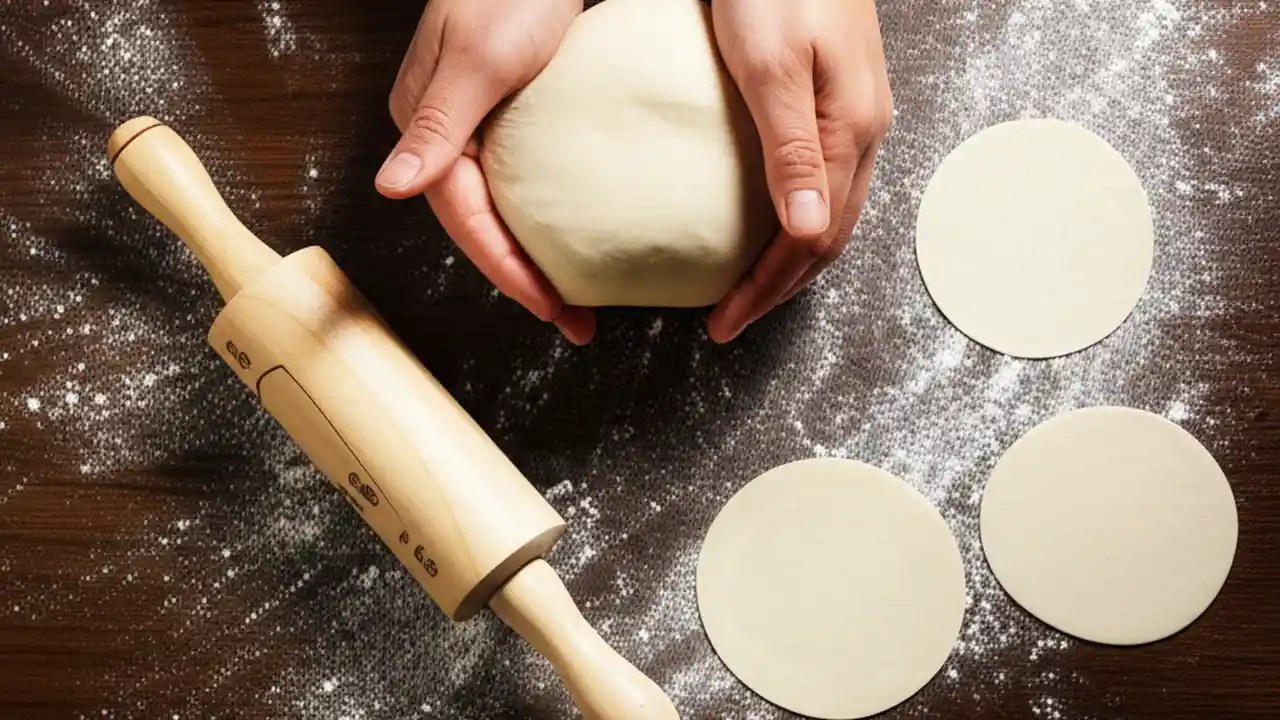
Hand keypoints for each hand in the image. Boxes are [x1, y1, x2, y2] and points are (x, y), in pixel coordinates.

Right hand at [378, 0, 595, 344]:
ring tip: (573, 297)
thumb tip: (392, 189)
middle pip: (478, 223)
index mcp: (425, 124)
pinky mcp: (506, 116)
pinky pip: (518, 184)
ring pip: (497, 210)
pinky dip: (541, 219)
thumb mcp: (481, 58)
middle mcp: (443, 132)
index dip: (506, 269)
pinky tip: (569, 240)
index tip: (551, 307)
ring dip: (532, 256)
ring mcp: (474, 125)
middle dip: (522, 278)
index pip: (463, 217)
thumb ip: (438, 126)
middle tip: (572, 320)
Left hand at [708, 0, 892, 342]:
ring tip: (747, 286)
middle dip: (779, 287)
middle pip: (829, 236)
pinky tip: (770, 221)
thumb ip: (793, 151)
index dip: (768, 290)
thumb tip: (809, 236)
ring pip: (832, 211)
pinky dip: (797, 218)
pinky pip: (827, 178)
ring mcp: (858, 113)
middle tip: (730, 319)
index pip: (813, 241)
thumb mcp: (771, 66)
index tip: (723, 322)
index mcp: (851, 131)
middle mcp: (865, 130)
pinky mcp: (841, 95)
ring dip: (791, 259)